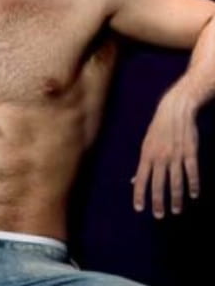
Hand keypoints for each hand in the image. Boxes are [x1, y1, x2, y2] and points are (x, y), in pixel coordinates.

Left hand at [132, 90, 199, 218]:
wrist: (175, 111)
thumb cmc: (157, 129)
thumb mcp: (145, 144)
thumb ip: (142, 164)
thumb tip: (133, 180)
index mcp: (147, 155)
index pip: (141, 179)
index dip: (139, 194)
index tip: (139, 209)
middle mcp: (160, 157)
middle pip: (158, 184)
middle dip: (158, 202)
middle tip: (158, 216)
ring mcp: (176, 156)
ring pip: (176, 182)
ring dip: (176, 198)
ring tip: (176, 211)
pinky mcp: (190, 152)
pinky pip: (192, 172)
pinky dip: (193, 184)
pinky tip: (193, 195)